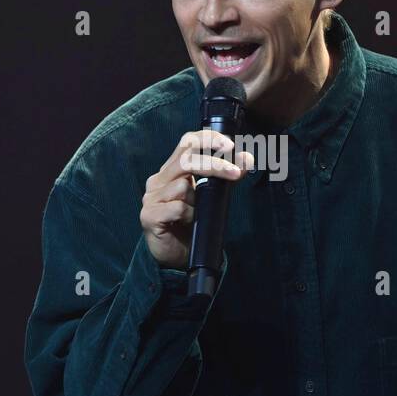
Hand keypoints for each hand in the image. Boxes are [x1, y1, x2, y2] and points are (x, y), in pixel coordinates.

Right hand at [140, 130, 253, 269]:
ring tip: (198, 214)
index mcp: (172, 170)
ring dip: (198, 201)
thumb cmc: (193, 223)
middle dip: (214, 165)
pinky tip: (187, 223)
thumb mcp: (212, 196)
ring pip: (182, 187)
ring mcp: (151, 198)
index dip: (207, 139)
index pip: (187, 142)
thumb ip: (225, 176)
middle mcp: (158, 180)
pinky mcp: (149, 216)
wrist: (176, 256)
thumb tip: (247, 159)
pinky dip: (188, 215)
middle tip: (235, 174)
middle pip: (186, 160)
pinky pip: (176, 208)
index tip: (229, 145)